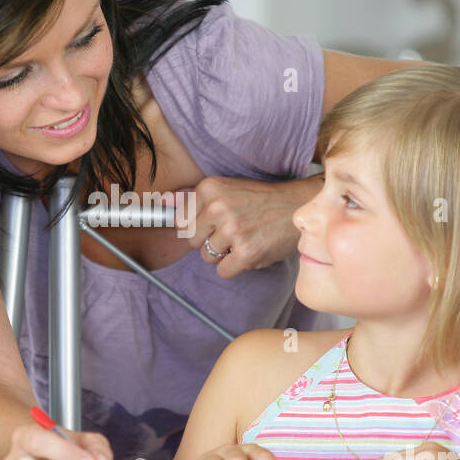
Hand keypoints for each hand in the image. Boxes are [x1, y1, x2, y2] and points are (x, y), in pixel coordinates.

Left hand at [181, 175, 320, 279]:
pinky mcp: (246, 252)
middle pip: (191, 240)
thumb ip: (193, 198)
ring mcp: (232, 230)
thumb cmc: (262, 200)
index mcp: (210, 188)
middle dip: (209, 240)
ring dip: (223, 254)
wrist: (298, 207)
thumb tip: (162, 202)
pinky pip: (223, 271)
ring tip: (244, 239)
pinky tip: (249, 251)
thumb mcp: (228, 189)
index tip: (215, 223)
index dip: (199, 225)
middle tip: (232, 231)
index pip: (181, 220)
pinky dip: (235, 267)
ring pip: (206, 257)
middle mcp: (218, 207)